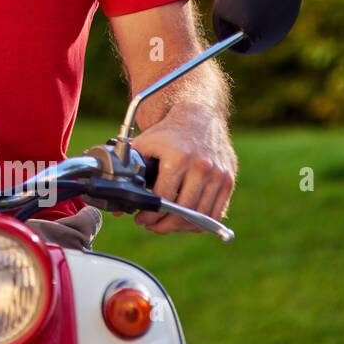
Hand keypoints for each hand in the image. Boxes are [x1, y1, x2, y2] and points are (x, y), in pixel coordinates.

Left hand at [130, 102, 236, 233]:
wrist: (199, 117)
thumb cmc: (168, 133)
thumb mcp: (144, 143)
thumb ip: (127, 168)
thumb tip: (115, 199)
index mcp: (178, 158)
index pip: (163, 198)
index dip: (150, 213)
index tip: (140, 218)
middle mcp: (202, 168)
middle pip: (183, 211)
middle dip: (164, 224)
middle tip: (151, 225)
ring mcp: (218, 175)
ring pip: (201, 215)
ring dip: (181, 226)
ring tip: (166, 224)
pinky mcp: (228, 180)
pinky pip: (216, 212)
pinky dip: (200, 222)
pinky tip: (185, 220)